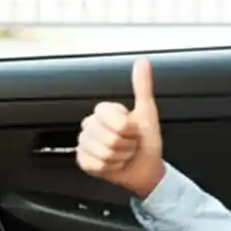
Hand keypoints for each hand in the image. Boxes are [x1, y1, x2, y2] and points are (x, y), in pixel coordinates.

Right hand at [76, 58, 164, 197]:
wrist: (145, 168)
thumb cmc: (146, 141)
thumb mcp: (147, 112)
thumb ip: (142, 87)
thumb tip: (143, 62)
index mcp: (105, 112)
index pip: (109, 116)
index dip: (126, 127)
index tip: (133, 129)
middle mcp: (91, 125)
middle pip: (107, 137)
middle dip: (125, 144)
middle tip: (130, 144)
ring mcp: (85, 143)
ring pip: (101, 152)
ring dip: (119, 157)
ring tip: (123, 154)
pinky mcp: (83, 161)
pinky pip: (94, 164)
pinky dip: (110, 168)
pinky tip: (114, 164)